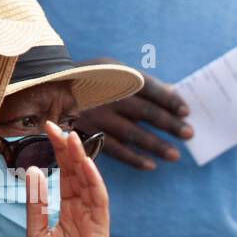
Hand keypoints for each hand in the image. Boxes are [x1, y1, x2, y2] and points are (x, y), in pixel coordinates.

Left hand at [25, 123, 109, 236]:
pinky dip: (94, 183)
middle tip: (56, 128)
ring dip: (83, 161)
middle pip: (78, 174)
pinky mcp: (101, 231)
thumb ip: (36, 204)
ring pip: (90, 184)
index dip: (57, 152)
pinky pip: (100, 203)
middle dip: (68, 150)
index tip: (45, 130)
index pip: (65, 174)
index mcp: (67, 210)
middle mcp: (82, 212)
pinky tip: (86, 167)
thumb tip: (33, 172)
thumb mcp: (36, 232)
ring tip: (72, 140)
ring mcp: (93, 220)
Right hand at [72, 62, 191, 169]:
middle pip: (145, 112)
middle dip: (169, 124)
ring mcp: (98, 116)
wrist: (47, 88)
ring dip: (156, 145)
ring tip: (175, 155)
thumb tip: (173, 92)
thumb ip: (141, 83)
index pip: (149, 88)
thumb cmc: (90, 80)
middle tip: (189, 134)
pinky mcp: (89, 134)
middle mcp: (108, 95)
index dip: (169, 100)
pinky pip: (115, 150)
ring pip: (133, 133)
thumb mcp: (113, 71)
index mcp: (116, 75)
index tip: (186, 111)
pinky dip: (134, 159)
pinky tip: (151, 165)